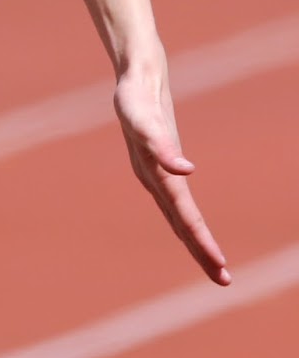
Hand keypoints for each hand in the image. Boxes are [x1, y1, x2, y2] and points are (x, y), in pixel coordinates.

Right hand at [114, 71, 229, 285]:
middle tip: (223, 280)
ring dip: (196, 241)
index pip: (184, 216)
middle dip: (201, 252)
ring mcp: (157, 174)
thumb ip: (161, 144)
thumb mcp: (144, 117)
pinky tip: (195, 232)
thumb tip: (187, 170)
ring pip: (178, 216)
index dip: (201, 241)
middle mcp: (156, 179)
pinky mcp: (161, 165)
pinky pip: (176, 202)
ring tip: (215, 264)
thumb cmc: (136, 95)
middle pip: (181, 224)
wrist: (135, 77)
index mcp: (155, 175)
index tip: (220, 265)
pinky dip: (187, 221)